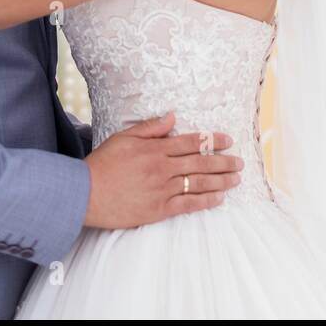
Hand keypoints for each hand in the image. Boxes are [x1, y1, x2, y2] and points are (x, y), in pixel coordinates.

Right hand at [81, 113, 244, 228]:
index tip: (228, 140)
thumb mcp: (124, 138)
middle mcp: (163, 168)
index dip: (212, 140)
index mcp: (155, 149)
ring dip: (221, 181)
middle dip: (223, 161)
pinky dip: (206, 201)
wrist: (85, 194)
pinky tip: (219, 198)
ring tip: (236, 179)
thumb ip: (150, 128)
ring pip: (199, 183)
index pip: (191, 142)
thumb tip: (172, 116)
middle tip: (240, 162)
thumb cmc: (102, 164)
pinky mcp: (159, 209)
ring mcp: (162, 189)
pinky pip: (188, 204)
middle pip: (200, 163)